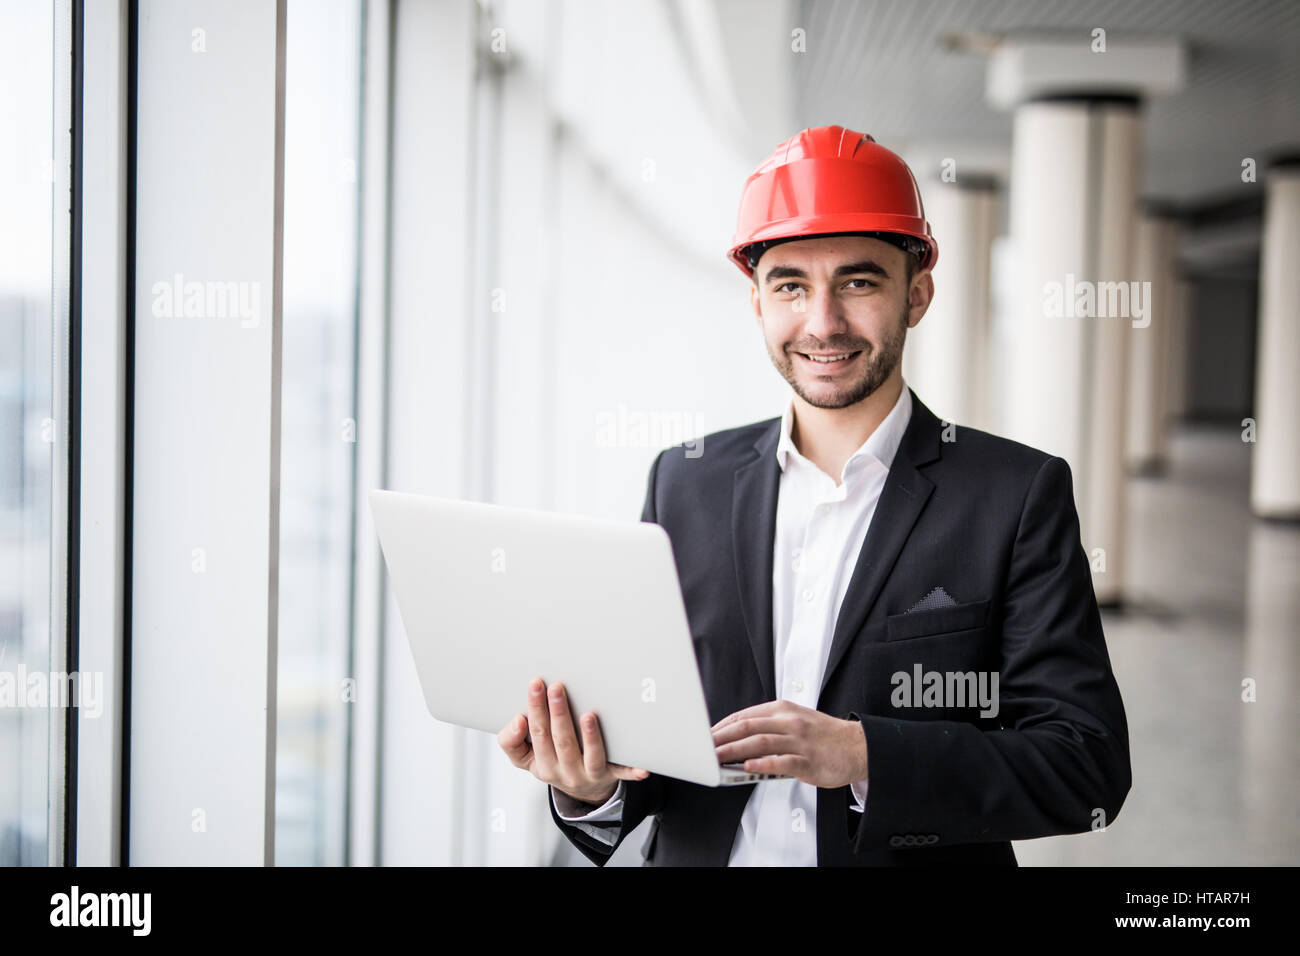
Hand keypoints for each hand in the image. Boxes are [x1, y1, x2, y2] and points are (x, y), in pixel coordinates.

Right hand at [497, 677, 648, 805]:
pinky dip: (632, 770)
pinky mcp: (612, 775)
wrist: (581, 791)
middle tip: (557, 687)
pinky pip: (623, 773)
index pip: (537, 733)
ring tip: (589, 716)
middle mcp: (566, 771)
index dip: (535, 709)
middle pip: (562, 741)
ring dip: (590, 737)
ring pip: (592, 756)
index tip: (535, 684)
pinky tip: (642, 766)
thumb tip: (518, 721)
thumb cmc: (552, 761)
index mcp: (543, 764)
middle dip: (558, 714)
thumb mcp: (525, 757)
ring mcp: (590, 774)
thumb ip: (511, 740)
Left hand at [712, 699, 867, 788]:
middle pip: (747, 727)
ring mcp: (799, 741)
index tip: (706, 737)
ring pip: (760, 742)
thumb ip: (769, 726)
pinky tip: (748, 767)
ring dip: (734, 750)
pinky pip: (782, 762)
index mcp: (783, 710)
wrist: (858, 746)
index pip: (744, 716)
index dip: (721, 726)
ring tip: (716, 758)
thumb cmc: (824, 735)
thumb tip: (738, 737)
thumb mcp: (795, 719)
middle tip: (703, 748)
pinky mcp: (808, 761)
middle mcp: (789, 722)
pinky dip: (763, 764)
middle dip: (721, 738)